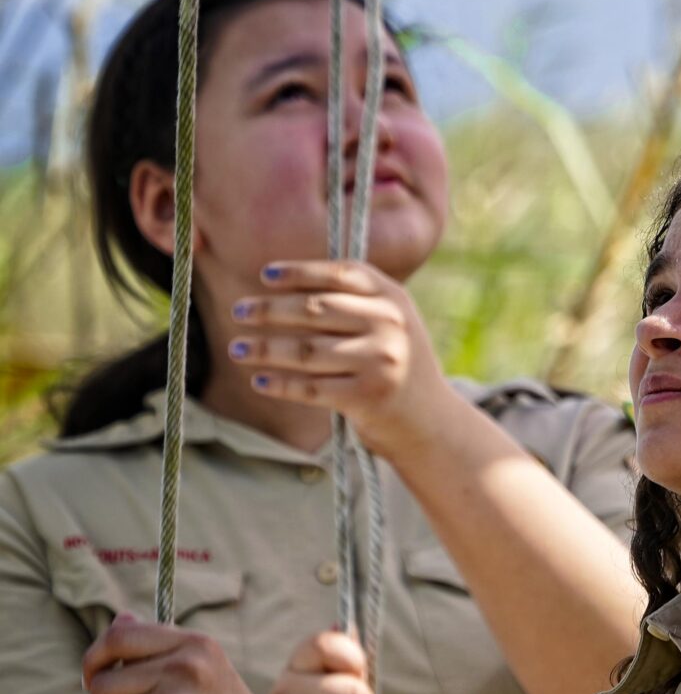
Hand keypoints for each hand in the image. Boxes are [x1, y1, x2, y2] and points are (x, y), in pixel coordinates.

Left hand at [228, 261, 453, 459]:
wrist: (431, 421)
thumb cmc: (395, 366)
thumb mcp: (389, 324)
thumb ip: (352, 301)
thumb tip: (282, 286)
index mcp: (393, 297)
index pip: (339, 274)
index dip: (298, 272)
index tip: (264, 276)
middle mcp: (389, 324)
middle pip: (314, 310)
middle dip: (269, 310)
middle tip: (238, 312)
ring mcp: (380, 360)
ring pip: (305, 350)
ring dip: (263, 349)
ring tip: (237, 349)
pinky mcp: (367, 396)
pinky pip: (310, 387)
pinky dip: (280, 384)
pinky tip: (259, 380)